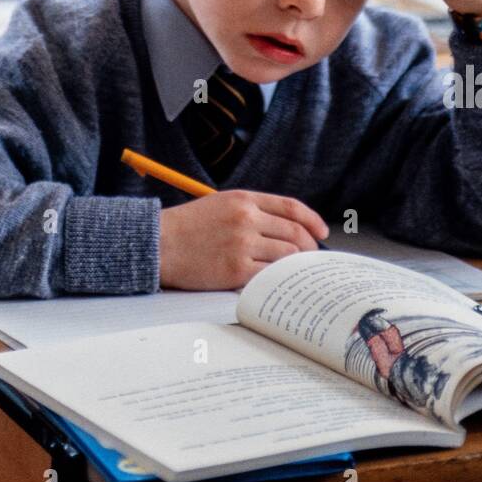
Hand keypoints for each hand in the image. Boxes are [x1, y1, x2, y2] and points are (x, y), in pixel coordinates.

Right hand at [159, 191, 328, 289]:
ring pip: (287, 255)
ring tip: (294, 271)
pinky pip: (269, 276)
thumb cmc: (188, 226)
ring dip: (295, 265)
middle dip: (310, 246)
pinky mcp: (235, 270)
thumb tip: (286, 227)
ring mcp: (242, 244)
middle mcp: (246, 219)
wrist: (159, 243)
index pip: (291, 207)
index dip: (312, 220)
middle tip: (312, 256)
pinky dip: (277, 279)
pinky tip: (277, 282)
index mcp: (244, 199)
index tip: (322, 231)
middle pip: (295, 232)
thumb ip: (253, 210)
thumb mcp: (221, 204)